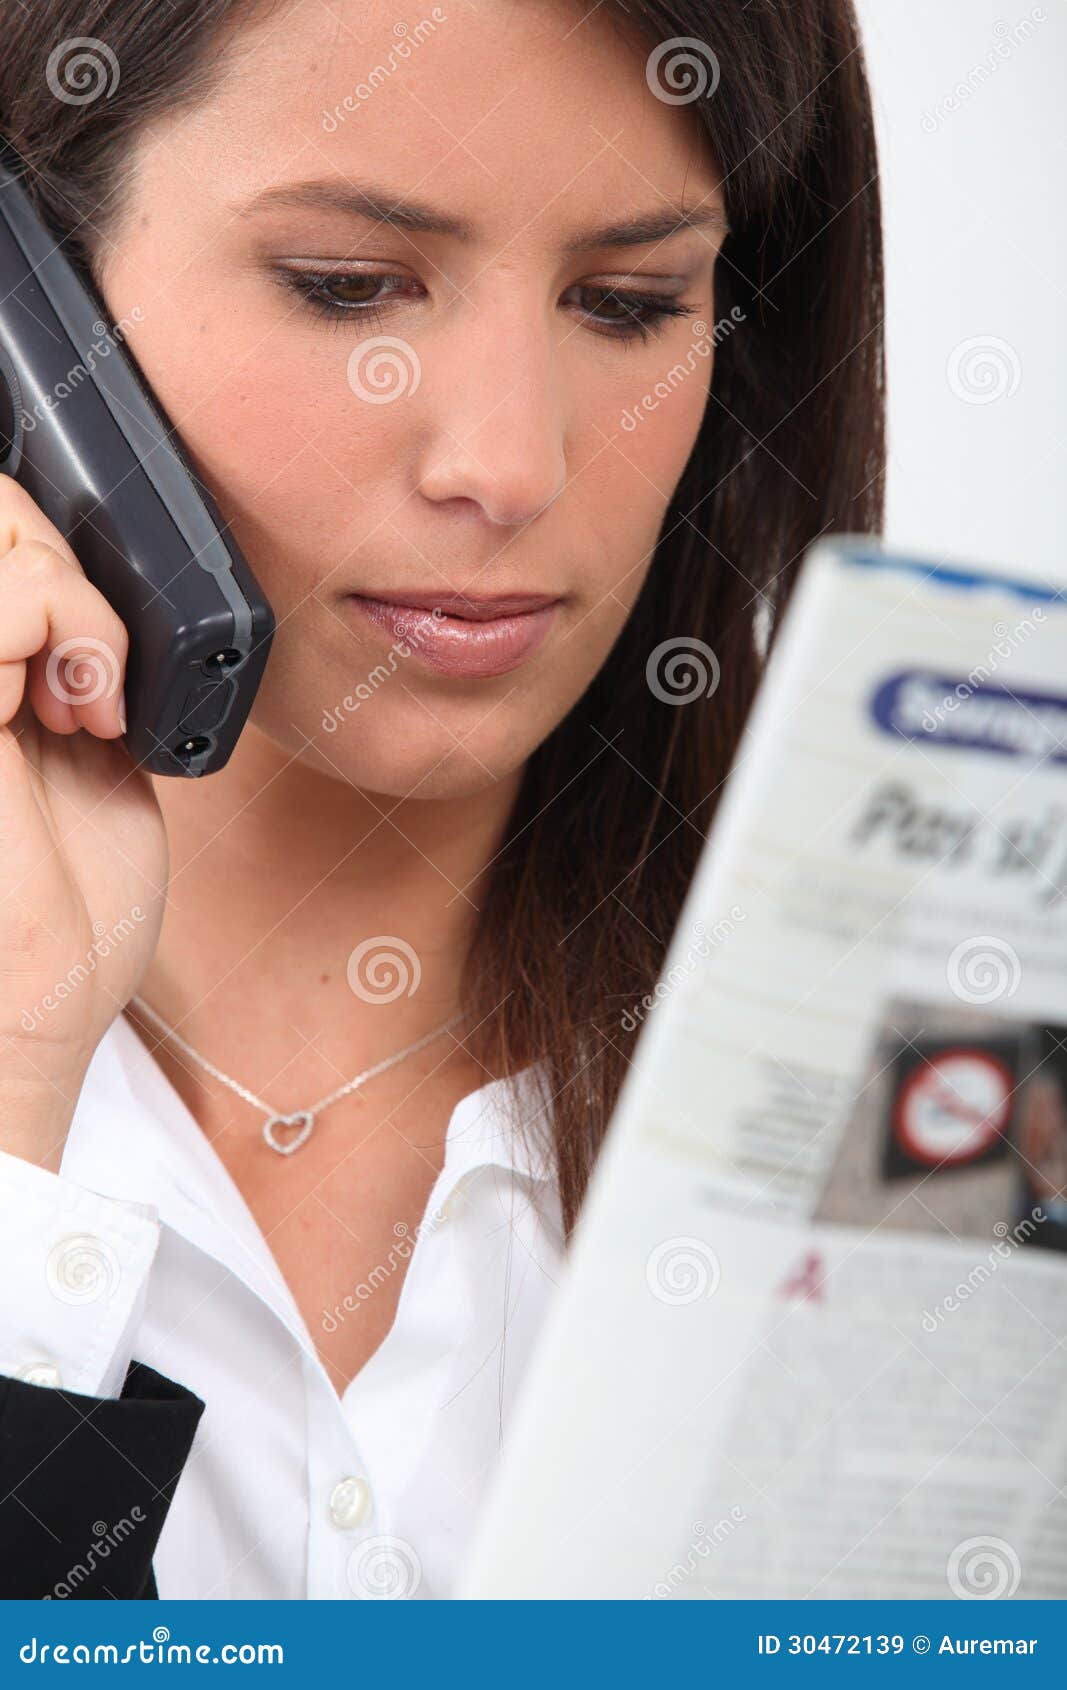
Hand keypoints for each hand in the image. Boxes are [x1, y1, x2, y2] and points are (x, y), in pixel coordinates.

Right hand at [0, 477, 167, 1170]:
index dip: (41, 545)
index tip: (98, 649)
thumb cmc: (66, 912)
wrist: (37, 1010)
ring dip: (73, 598)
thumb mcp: (93, 762)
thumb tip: (89, 599)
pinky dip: (74, 624)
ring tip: (91, 698)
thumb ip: (76, 673)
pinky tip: (87, 708)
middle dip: (59, 562)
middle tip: (98, 669)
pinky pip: (5, 600)